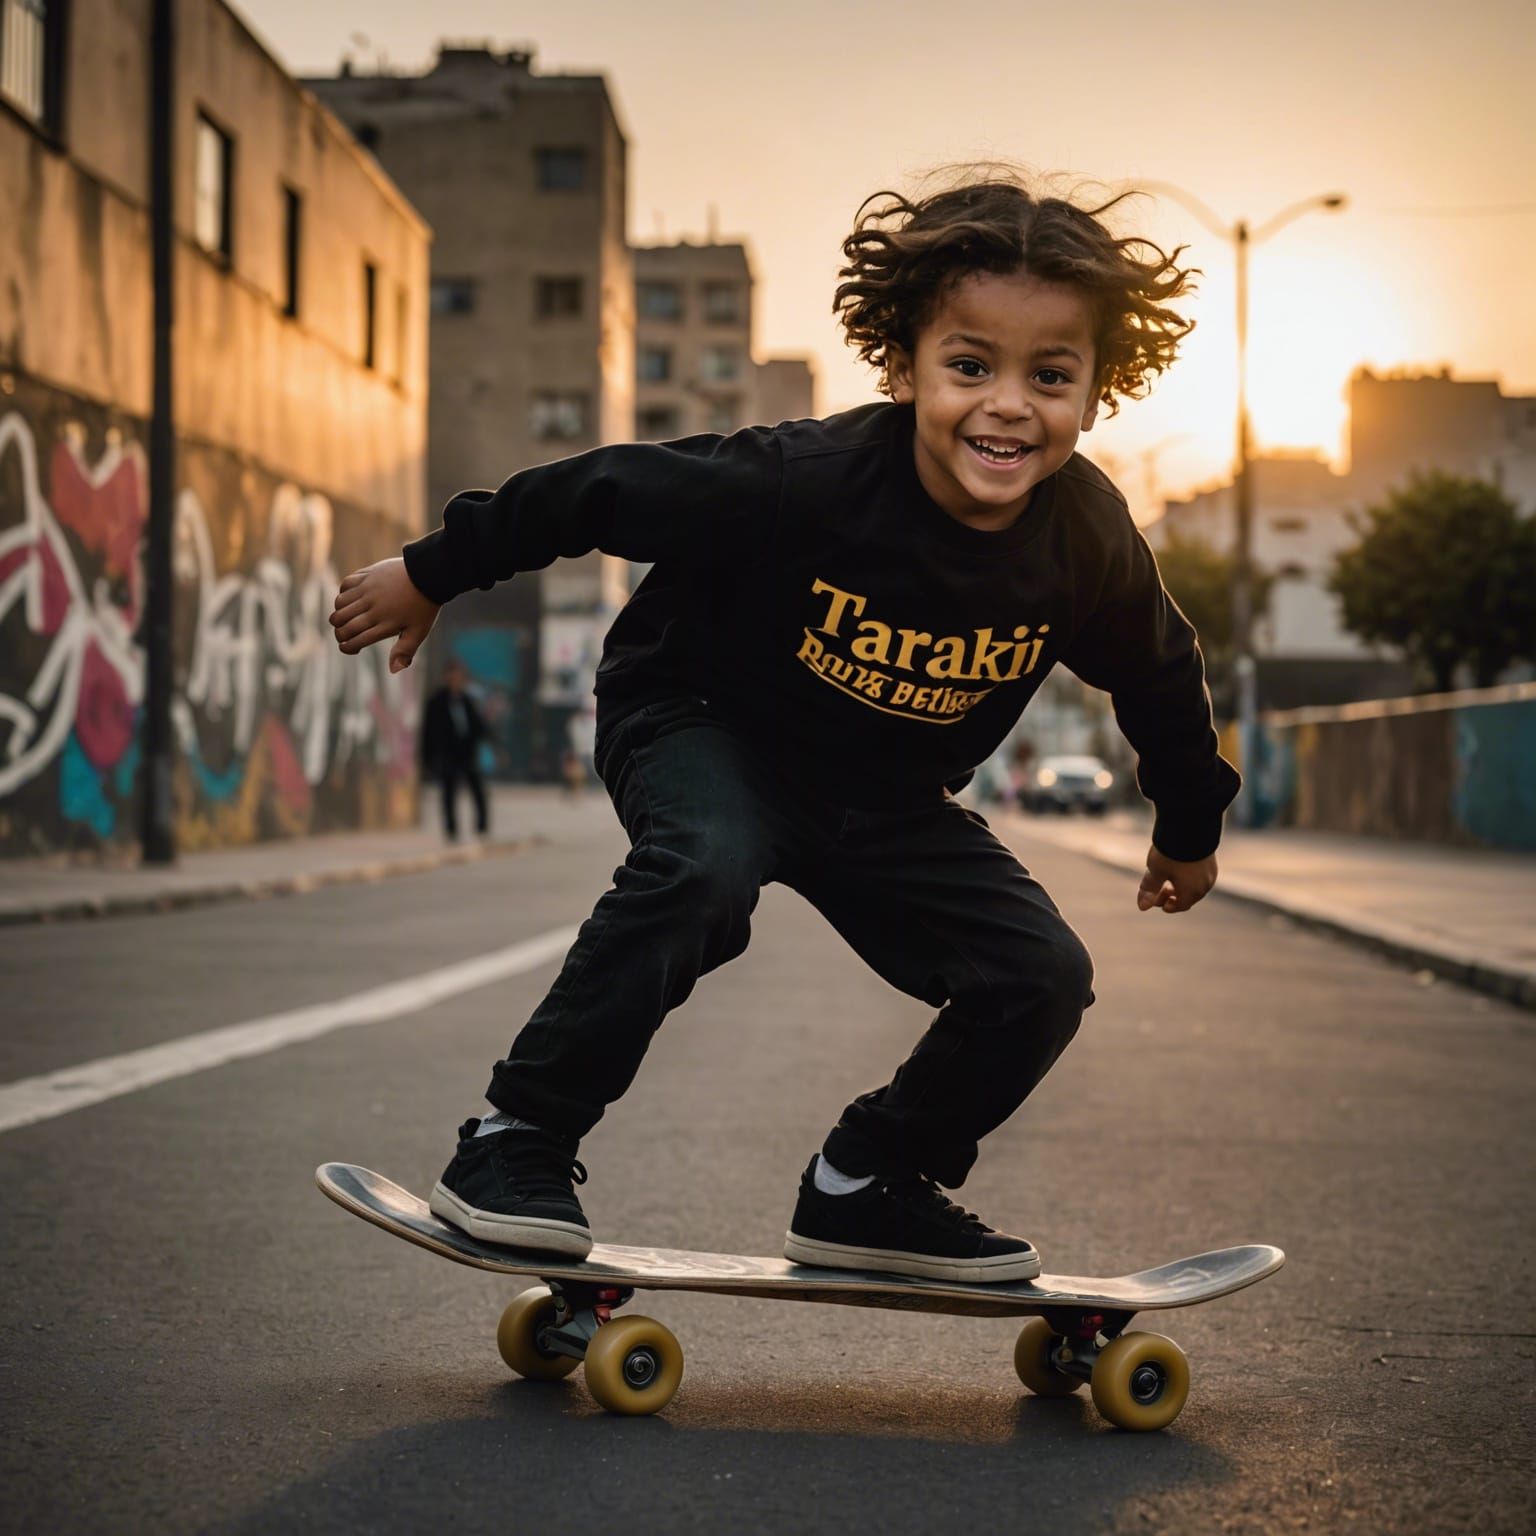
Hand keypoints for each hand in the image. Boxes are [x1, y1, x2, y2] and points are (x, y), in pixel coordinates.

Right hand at [330, 557, 439, 673]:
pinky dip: (343, 594)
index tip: (348, 648)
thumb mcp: (418, 632)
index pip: (356, 640)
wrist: (429, 574)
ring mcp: (368, 590)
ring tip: (345, 619)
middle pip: (343, 625)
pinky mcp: (367, 575)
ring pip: (339, 605)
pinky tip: (350, 599)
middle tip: (344, 636)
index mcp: (384, 624)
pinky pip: (345, 585)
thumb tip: (393, 670)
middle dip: (339, 634)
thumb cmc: (424, 607)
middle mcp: (373, 608)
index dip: (347, 648)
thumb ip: (405, 651)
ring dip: (338, 614)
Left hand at [1136, 844, 1216, 914]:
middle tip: (1159, 889)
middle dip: (1173, 895)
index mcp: (1192, 892)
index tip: (1156, 901)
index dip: (1167, 905)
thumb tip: (1142, 907)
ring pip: (1195, 885)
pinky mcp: (1211, 859)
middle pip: (1189, 896)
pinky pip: (1200, 874)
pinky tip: (1178, 865)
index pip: (1181, 905)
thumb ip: (1150, 889)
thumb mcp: (1156, 871)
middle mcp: (1205, 885)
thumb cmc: (1171, 852)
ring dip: (1181, 885)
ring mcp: (1210, 872)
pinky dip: (1189, 875)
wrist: (1191, 826)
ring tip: (1167, 877)